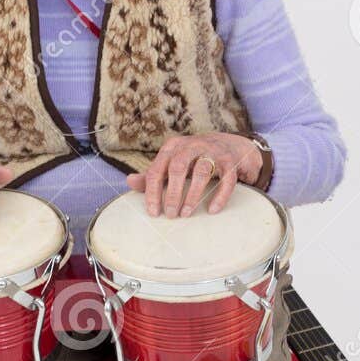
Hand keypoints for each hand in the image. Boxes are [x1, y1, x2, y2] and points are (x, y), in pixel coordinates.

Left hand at [125, 130, 261, 217]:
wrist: (230, 145)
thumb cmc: (194, 158)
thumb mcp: (172, 162)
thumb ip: (153, 174)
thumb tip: (129, 181)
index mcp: (173, 147)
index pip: (157, 169)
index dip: (153, 192)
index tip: (153, 213)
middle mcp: (192, 145)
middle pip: (178, 168)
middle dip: (173, 194)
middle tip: (171, 215)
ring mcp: (213, 151)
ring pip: (202, 171)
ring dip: (193, 195)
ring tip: (186, 214)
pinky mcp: (230, 161)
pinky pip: (226, 179)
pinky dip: (219, 196)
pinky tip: (212, 210)